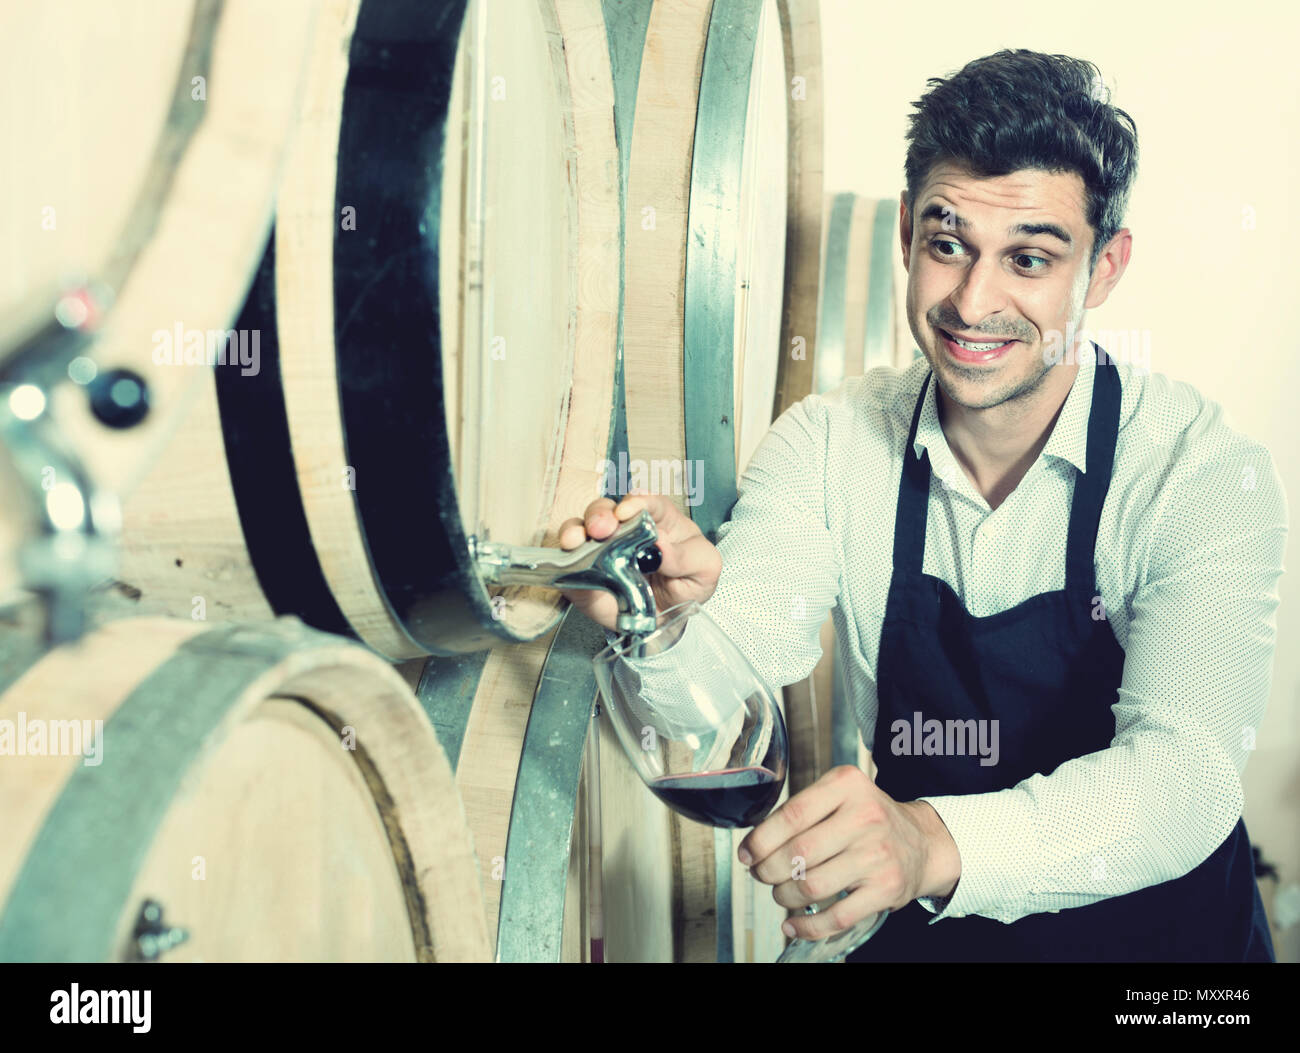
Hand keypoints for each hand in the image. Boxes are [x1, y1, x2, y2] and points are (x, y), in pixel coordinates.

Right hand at [557, 489, 721, 631]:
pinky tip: (568, 558)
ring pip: (584, 527)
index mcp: (660, 521)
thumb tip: (661, 549)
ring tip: (578, 540)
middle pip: (608, 509)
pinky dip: (565, 556)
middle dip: (601, 514)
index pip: (647, 502)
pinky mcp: (585, 571)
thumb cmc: (687, 585)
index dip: (636, 502)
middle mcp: (626, 530)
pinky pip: (570, 559)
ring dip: (578, 530)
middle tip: (602, 527)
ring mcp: (603, 548)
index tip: (628, 511)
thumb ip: (688, 558)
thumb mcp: (705, 570)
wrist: (667, 620)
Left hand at [738, 765, 961, 940]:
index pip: (792, 814)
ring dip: (784, 896)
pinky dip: (807, 926)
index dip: (760, 839)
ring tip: (780, 893)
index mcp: (847, 785)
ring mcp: (877, 855)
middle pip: (798, 853)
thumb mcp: (841, 795)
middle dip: (768, 870)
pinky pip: (836, 916)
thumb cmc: (869, 818)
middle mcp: (865, 817)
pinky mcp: (886, 890)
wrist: (923, 843)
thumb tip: (754, 844)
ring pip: (812, 886)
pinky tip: (793, 924)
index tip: (747, 853)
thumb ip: (802, 811)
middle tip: (761, 874)